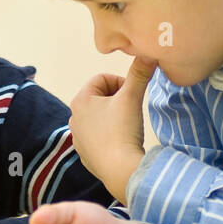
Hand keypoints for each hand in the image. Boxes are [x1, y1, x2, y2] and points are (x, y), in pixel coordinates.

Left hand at [68, 56, 153, 204]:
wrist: (120, 170)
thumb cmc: (122, 130)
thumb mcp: (131, 97)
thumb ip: (139, 73)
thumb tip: (149, 53)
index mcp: (80, 100)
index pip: (102, 78)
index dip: (121, 82)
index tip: (132, 94)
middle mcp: (73, 117)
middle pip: (100, 97)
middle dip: (117, 99)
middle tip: (131, 109)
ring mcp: (78, 138)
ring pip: (100, 117)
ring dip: (114, 117)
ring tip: (128, 126)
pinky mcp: (85, 154)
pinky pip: (99, 137)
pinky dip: (111, 135)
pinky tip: (121, 142)